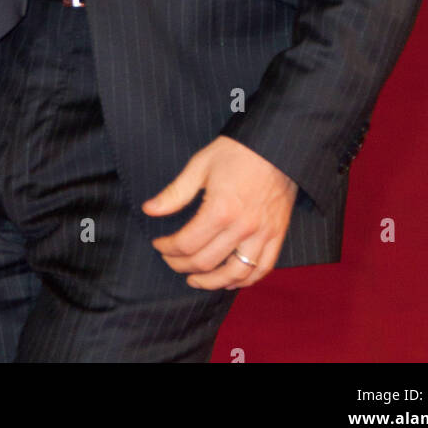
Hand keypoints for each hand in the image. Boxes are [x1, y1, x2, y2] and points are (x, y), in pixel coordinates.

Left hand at [142, 137, 298, 289]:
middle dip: (182, 265)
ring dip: (212, 283)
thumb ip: (175, 193)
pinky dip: (245, 280)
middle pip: (206, 262)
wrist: (274, 144)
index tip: (159, 244)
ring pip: (235, 274)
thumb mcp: (200, 165)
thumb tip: (150, 210)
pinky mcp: (277, 235)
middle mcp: (242, 227)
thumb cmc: (236, 151)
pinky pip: (262, 269)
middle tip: (171, 260)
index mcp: (220, 209)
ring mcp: (263, 233)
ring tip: (195, 280)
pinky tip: (230, 280)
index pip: (187, 243)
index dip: (168, 248)